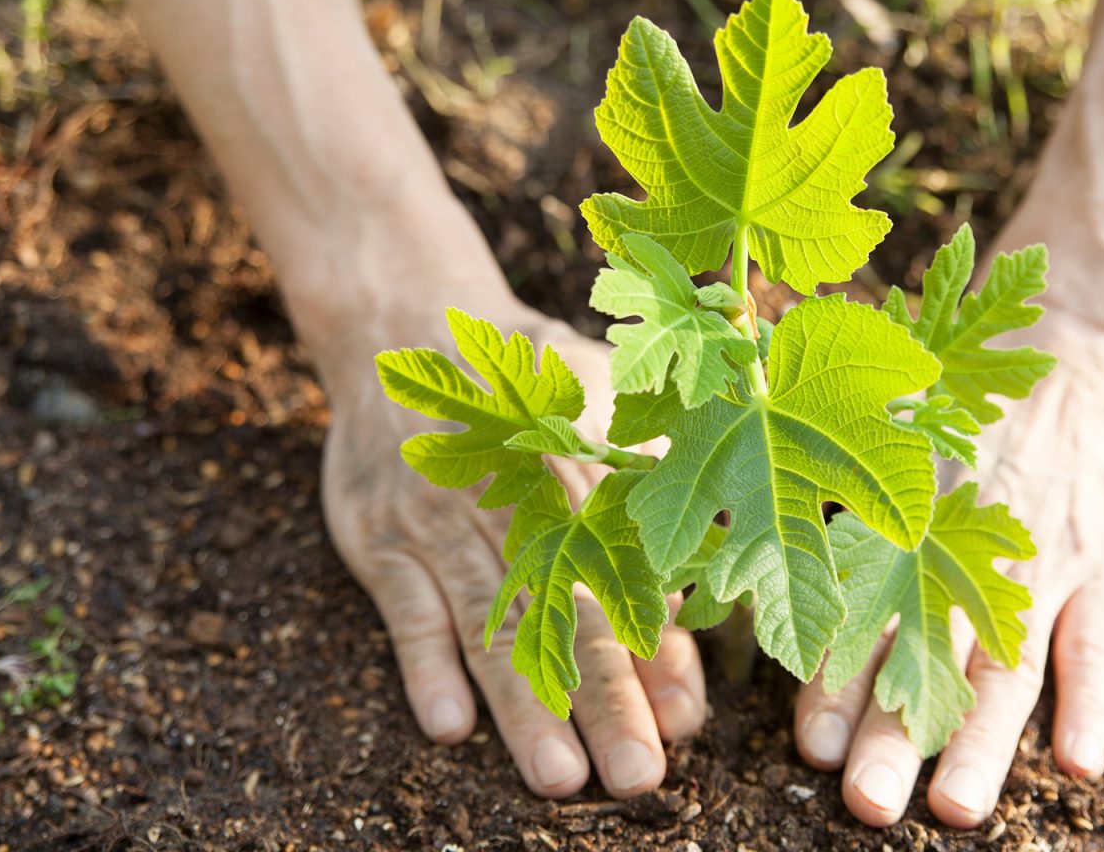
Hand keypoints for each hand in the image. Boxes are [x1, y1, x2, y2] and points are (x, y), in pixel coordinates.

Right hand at [320, 295, 705, 799]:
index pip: (630, 586)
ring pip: (494, 628)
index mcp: (585, 488)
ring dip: (525, 707)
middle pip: (570, 619)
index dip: (658, 653)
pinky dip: (424, 665)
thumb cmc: (528, 384)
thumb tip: (719, 555)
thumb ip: (655, 477)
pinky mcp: (384, 538)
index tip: (687, 718)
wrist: (408, 325)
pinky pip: (407, 608)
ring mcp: (447, 528)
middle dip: (608, 704)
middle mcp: (522, 513)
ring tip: (558, 778)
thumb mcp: (603, 403)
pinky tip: (446, 725)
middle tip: (639, 778)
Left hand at [794, 315, 1103, 826]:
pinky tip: (1079, 765)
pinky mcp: (1102, 573)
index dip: (834, 686)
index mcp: (902, 541)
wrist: (1065, 359)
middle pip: (925, 661)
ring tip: (957, 809)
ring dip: (983, 742)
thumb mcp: (886, 455)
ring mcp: (1037, 572)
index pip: (860, 625)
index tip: (810, 747)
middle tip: (865, 805)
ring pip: (1008, 669)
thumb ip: (832, 519)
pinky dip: (1091, 704)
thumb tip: (743, 570)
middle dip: (894, 735)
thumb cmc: (956, 424)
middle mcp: (961, 564)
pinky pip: (1096, 647)